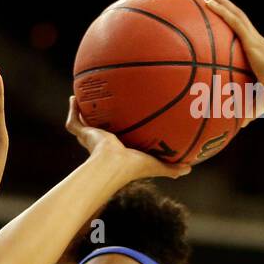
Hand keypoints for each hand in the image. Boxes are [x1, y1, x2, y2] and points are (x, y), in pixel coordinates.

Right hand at [65, 95, 191, 180]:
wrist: (112, 165)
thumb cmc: (133, 167)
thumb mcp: (156, 165)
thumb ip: (171, 167)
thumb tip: (190, 168)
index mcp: (117, 150)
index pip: (118, 140)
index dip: (119, 133)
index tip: (124, 123)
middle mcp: (101, 143)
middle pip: (98, 130)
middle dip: (99, 120)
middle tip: (103, 108)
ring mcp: (90, 138)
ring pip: (83, 123)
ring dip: (83, 112)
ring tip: (84, 96)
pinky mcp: (83, 133)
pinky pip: (74, 119)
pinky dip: (72, 108)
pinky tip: (74, 95)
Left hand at [206, 0, 263, 125]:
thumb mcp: (257, 103)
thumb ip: (247, 111)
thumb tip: (239, 125)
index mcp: (258, 52)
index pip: (243, 33)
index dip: (233, 22)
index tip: (223, 14)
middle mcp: (258, 42)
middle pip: (239, 18)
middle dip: (226, 4)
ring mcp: (256, 40)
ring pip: (237, 15)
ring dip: (223, 1)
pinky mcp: (254, 43)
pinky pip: (235, 23)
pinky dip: (223, 12)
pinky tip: (210, 4)